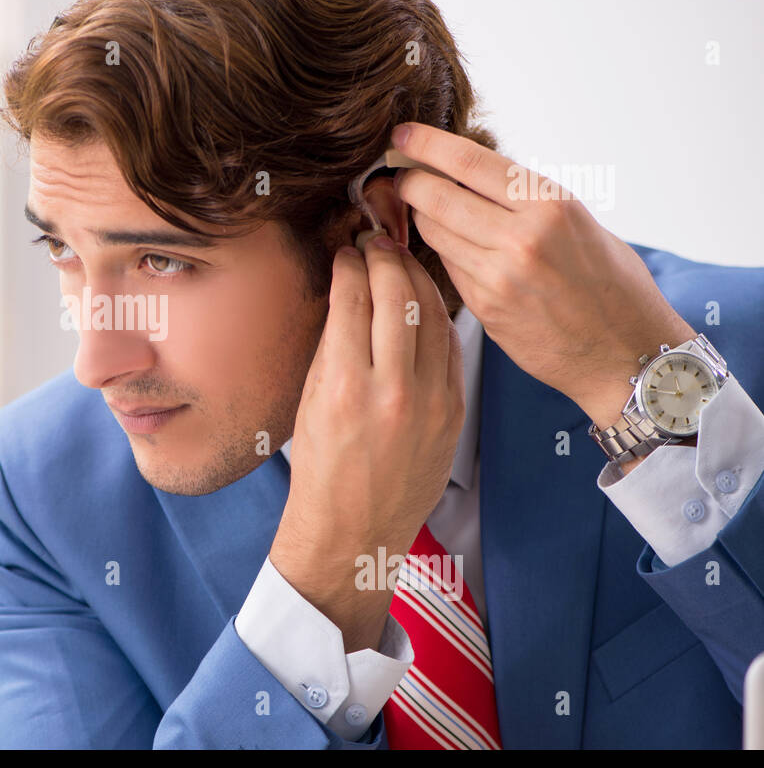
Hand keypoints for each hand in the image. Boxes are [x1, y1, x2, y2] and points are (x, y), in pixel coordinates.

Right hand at [268, 235, 465, 652]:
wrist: (355, 528)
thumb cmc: (322, 468)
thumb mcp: (311, 401)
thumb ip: (334, 344)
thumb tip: (348, 289)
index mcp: (344, 387)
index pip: (354, 299)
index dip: (352, 263)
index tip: (348, 247)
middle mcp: (391, 391)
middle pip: (398, 296)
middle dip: (387, 257)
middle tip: (377, 239)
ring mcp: (430, 401)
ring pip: (432, 313)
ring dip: (418, 278)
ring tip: (402, 261)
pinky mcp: (454, 410)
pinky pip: (449, 344)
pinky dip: (437, 314)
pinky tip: (425, 300)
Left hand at [391, 122, 695, 431]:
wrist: (625, 355)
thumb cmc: (612, 285)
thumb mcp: (580, 224)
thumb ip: (527, 201)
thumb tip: (474, 176)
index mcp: (551, 205)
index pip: (470, 162)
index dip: (427, 145)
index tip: (403, 135)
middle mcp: (522, 238)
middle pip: (436, 196)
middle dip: (409, 182)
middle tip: (401, 176)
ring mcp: (499, 276)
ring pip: (433, 232)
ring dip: (419, 217)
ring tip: (420, 209)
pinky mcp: (485, 308)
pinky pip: (447, 267)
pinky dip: (441, 251)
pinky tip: (448, 246)